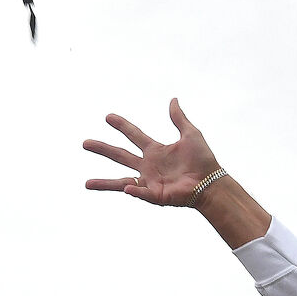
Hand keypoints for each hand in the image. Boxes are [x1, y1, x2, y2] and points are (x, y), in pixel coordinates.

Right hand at [83, 101, 220, 206]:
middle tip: (85, 143)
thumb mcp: (191, 134)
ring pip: (121, 181)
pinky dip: (134, 190)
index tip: (108, 116)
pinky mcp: (155, 195)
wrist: (212, 182)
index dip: (122, 125)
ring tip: (86, 183)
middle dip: (103, 149)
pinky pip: (140, 192)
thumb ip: (179, 118)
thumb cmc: (203, 161)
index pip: (134, 135)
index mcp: (155, 150)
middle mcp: (148, 166)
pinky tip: (126, 187)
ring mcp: (149, 182)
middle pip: (120, 155)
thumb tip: (173, 100)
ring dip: (104, 182)